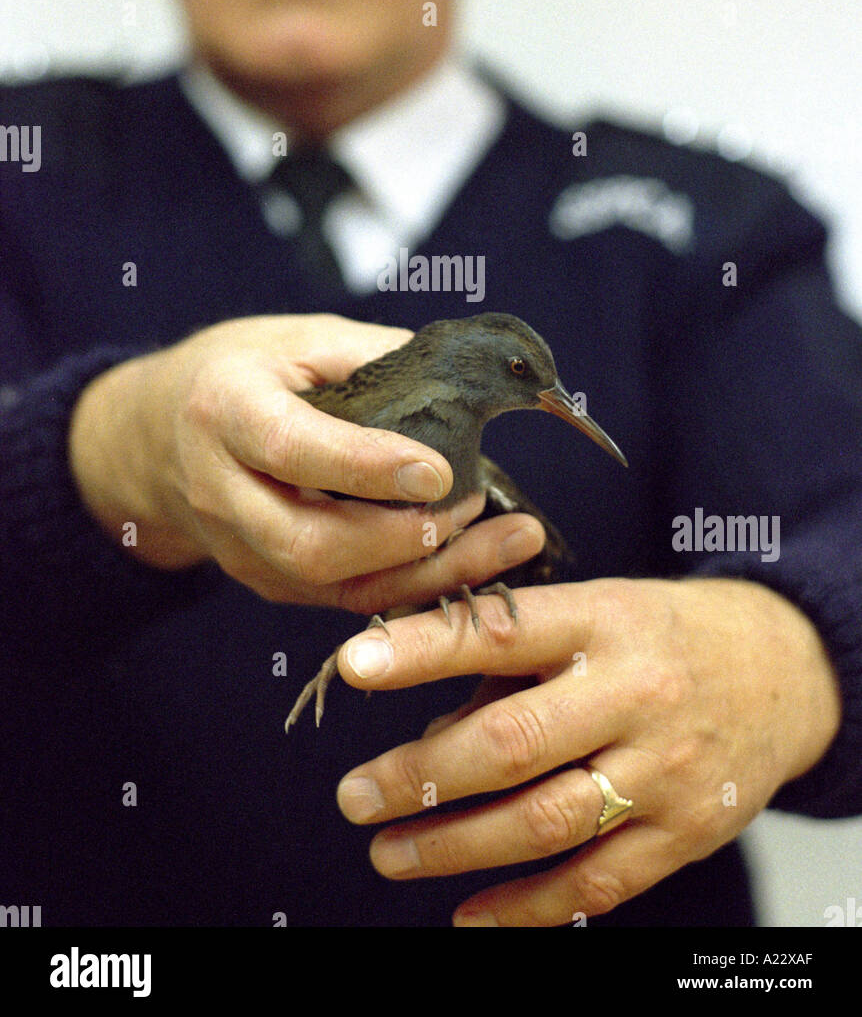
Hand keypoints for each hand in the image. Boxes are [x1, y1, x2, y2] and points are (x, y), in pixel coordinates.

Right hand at [68, 313, 545, 608]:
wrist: (157, 436)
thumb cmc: (241, 372)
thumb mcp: (298, 338)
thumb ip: (373, 356)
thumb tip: (461, 383)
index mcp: (225, 411)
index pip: (295, 449)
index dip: (367, 467)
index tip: (440, 471)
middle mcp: (222, 492)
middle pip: (311, 543)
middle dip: (403, 538)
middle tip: (477, 503)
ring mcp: (240, 549)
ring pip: (333, 585)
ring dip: (425, 570)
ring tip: (504, 539)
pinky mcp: (266, 582)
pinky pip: (345, 598)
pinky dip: (414, 585)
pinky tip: (473, 559)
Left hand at [334, 576, 841, 924]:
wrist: (781, 668)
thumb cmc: (659, 634)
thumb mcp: (596, 609)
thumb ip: (513, 660)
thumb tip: (423, 725)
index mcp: (602, 621)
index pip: (502, 631)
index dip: (424, 649)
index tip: (353, 665)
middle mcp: (633, 693)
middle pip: (514, 743)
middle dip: (420, 775)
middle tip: (353, 796)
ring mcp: (663, 769)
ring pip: (545, 821)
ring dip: (455, 846)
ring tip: (390, 852)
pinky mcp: (683, 832)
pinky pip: (595, 881)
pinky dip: (525, 907)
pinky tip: (468, 914)